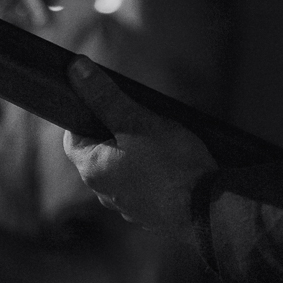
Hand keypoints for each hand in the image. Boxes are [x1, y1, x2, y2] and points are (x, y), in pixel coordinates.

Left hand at [62, 57, 217, 245]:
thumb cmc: (170, 162)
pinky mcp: (151, 213)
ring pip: (122, 170)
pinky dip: (151, 171)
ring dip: (134, 152)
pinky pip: (143, 186)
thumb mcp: (137, 121)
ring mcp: (128, 207)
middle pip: (99, 153)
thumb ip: (105, 96)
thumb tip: (75, 69)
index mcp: (93, 170)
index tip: (104, 100)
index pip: (73, 138)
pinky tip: (171, 161)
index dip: (84, 115)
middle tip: (136, 114)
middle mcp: (104, 193)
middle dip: (114, 131)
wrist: (209, 206)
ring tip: (158, 137)